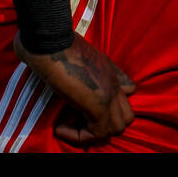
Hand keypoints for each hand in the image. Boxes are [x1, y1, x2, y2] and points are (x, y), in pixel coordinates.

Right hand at [13, 33, 136, 146]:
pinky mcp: (99, 105)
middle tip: (75, 118)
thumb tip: (63, 70)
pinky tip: (59, 127)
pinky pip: (97, 133)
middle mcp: (114, 83)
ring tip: (67, 122)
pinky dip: (78, 136)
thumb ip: (80, 67)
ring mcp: (109, 94)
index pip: (128, 92)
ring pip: (117, 128)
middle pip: (126, 117)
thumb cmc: (52, 44)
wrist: (49, 40)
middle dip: (101, 125)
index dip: (106, 107)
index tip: (79, 107)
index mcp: (109, 71)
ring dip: (91, 132)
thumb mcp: (72, 55)